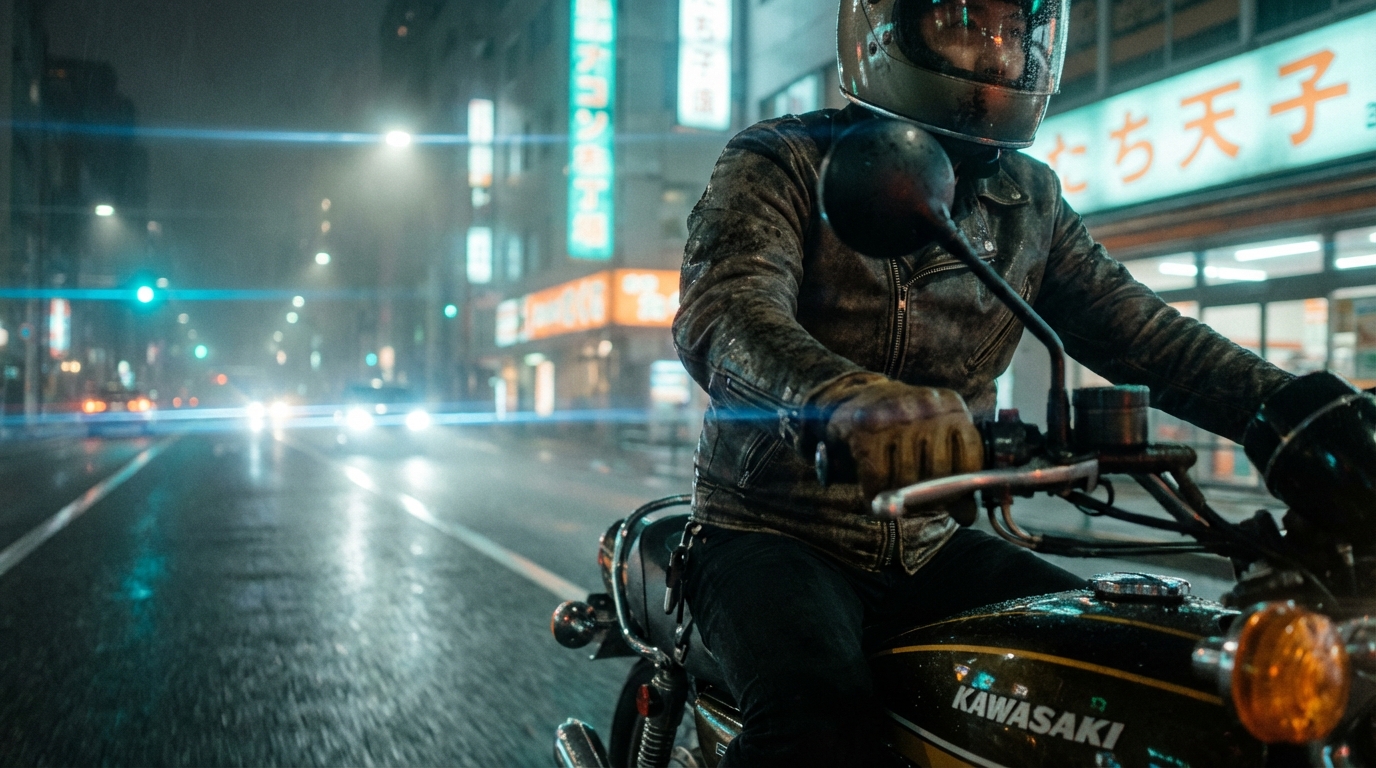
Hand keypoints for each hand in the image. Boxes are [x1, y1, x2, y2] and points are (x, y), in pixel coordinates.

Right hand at [823, 379, 982, 496]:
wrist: (859, 397)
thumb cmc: (905, 426)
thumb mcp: (936, 439)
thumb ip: (956, 473)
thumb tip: (967, 515)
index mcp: (952, 406)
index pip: (971, 451)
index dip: (963, 483)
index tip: (951, 497)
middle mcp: (927, 405)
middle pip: (939, 467)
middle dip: (930, 494)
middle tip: (918, 501)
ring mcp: (896, 414)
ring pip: (907, 475)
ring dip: (900, 496)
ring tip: (895, 497)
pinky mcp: (866, 427)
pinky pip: (878, 476)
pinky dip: (876, 492)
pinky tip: (875, 492)